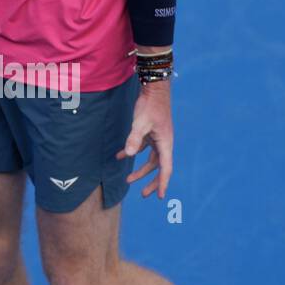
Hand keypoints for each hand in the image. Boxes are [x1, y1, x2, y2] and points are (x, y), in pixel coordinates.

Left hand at [116, 81, 173, 198]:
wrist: (154, 89)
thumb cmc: (150, 106)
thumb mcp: (141, 123)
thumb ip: (134, 139)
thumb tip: (127, 155)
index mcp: (165, 143)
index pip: (165, 168)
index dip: (162, 183)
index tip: (159, 196)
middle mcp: (163, 143)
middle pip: (158, 167)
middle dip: (151, 181)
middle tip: (144, 194)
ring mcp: (157, 138)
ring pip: (150, 159)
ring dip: (140, 170)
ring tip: (128, 179)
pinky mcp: (150, 132)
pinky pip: (141, 147)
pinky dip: (132, 152)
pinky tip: (119, 156)